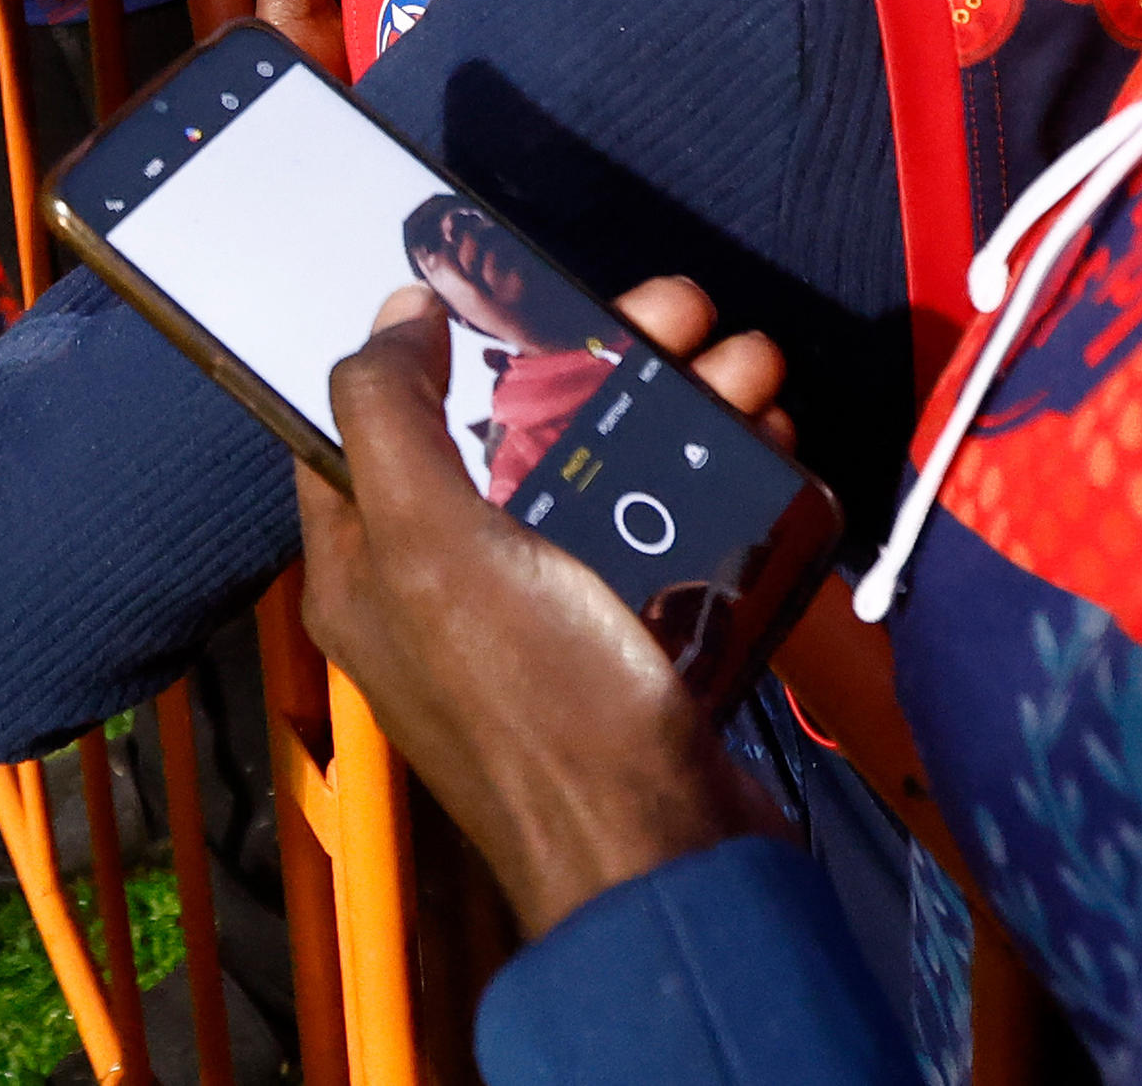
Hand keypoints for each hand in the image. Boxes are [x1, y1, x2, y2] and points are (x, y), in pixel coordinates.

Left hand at [296, 276, 791, 937]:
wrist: (666, 858)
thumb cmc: (538, 706)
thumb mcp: (430, 546)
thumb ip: (391, 419)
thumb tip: (390, 312)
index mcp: (372, 567)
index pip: (372, 423)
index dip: (433, 343)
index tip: (506, 283)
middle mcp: (451, 587)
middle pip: (514, 430)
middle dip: (600, 357)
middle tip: (679, 310)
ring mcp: (550, 614)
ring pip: (607, 468)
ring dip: (681, 401)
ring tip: (749, 364)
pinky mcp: (636, 639)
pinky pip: (670, 528)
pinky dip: (718, 474)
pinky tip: (769, 438)